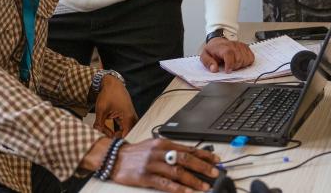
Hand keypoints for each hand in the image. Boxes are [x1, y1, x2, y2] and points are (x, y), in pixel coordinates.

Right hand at [87, 139, 219, 192]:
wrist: (114, 158)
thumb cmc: (136, 153)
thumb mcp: (154, 146)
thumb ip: (170, 150)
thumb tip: (191, 156)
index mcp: (163, 143)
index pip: (187, 148)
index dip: (203, 154)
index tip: (216, 160)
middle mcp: (159, 152)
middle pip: (185, 159)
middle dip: (202, 166)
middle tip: (214, 172)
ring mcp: (152, 164)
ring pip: (177, 172)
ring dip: (193, 179)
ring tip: (204, 186)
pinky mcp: (145, 177)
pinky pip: (164, 183)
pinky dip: (177, 188)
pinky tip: (186, 192)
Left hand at [93, 75, 137, 136]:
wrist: (111, 82)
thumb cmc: (109, 93)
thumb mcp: (101, 109)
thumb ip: (99, 124)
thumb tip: (98, 133)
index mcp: (128, 117)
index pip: (126, 135)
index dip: (116, 140)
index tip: (107, 140)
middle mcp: (131, 118)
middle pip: (126, 134)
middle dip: (115, 137)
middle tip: (106, 137)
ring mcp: (130, 117)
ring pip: (125, 131)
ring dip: (115, 133)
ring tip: (105, 132)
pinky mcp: (126, 115)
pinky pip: (123, 126)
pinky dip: (116, 129)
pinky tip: (108, 128)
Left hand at [200, 37, 253, 72]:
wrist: (218, 42)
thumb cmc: (213, 50)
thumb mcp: (205, 56)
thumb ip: (208, 63)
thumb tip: (214, 69)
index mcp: (221, 47)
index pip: (229, 53)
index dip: (230, 63)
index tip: (228, 71)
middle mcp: (232, 45)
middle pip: (239, 59)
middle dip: (234, 67)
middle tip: (228, 67)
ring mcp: (240, 46)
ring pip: (245, 59)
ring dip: (240, 65)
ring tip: (233, 64)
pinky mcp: (246, 47)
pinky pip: (251, 58)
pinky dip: (247, 62)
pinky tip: (240, 62)